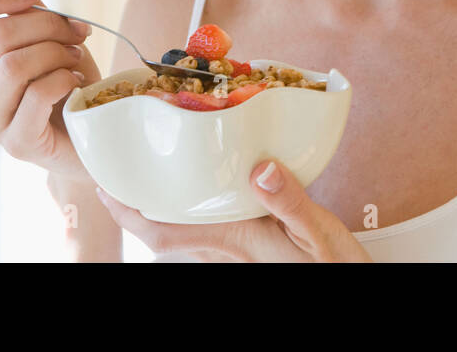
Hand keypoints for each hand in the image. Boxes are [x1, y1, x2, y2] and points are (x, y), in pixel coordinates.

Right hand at [0, 0, 101, 180]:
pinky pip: (35, 96)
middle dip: (48, 24)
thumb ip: (21, 4)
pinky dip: (63, 80)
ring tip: (76, 59)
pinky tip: (76, 83)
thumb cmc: (69, 81)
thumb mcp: (49, 35)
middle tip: (78, 31)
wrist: (97, 133)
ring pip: (13, 65)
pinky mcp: (16, 144)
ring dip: (57, 53)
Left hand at [94, 159, 371, 261]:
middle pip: (164, 236)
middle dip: (134, 211)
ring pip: (180, 240)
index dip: (130, 212)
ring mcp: (236, 258)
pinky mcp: (249, 256)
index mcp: (236, 241)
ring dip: (156, 217)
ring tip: (144, 187)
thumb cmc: (338, 269)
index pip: (166, 232)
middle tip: (113, 181)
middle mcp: (227, 253)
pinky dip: (185, 221)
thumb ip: (289, 201)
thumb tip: (259, 168)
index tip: (104, 187)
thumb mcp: (320, 232)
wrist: (351, 288)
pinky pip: (203, 239)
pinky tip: (194, 202)